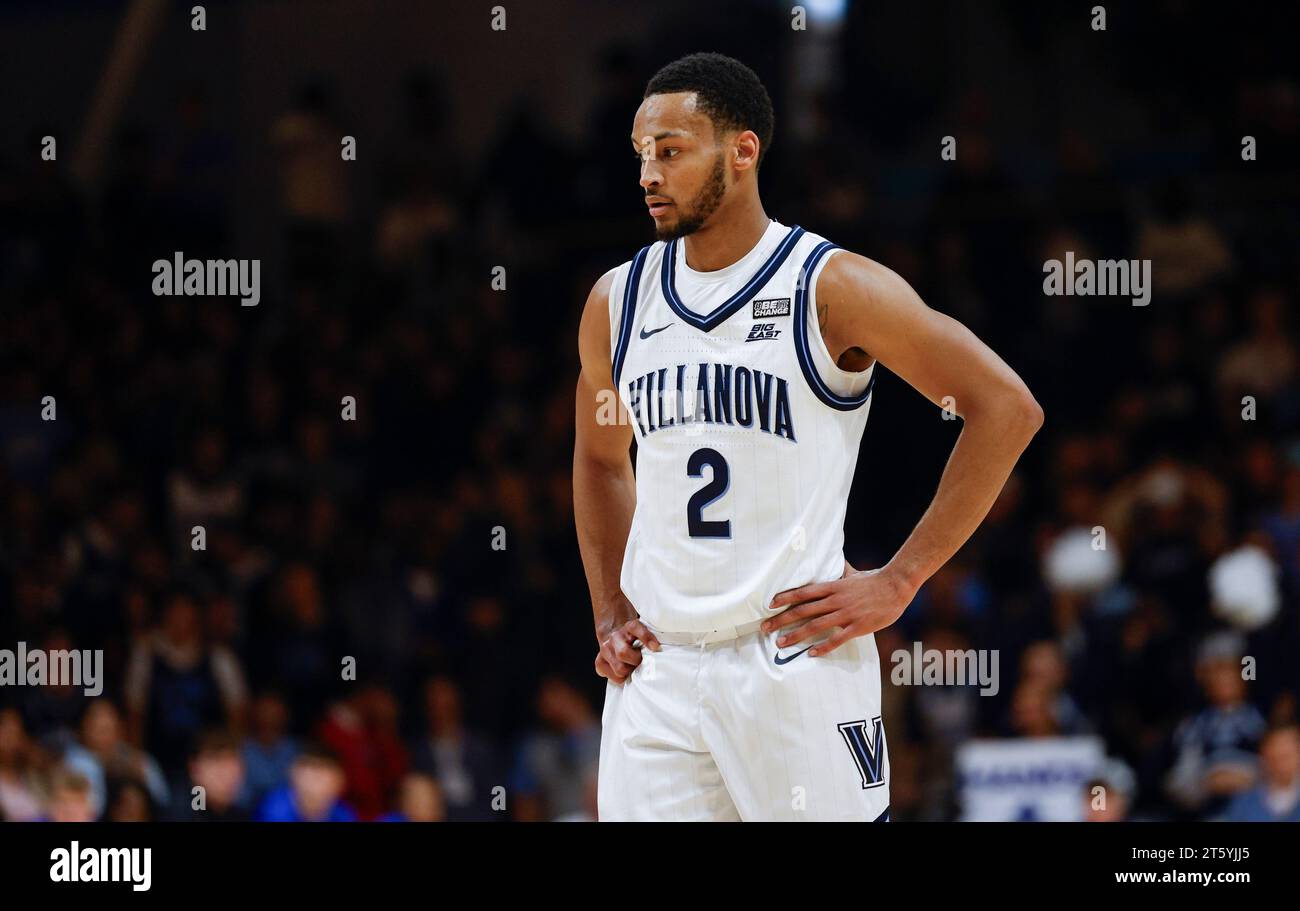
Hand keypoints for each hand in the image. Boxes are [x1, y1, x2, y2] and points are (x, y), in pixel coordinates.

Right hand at [595, 618, 660, 684]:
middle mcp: (615, 636)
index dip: (646, 637)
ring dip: (629, 672)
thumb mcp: (645, 635)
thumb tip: (658, 651)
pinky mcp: (599, 662)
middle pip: (623, 653)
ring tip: (633, 667)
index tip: (655, 647)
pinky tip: (625, 673)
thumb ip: (652, 641)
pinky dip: (621, 679)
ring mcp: (605, 649)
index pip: (635, 628)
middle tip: (642, 662)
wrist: (616, 637)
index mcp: (629, 627)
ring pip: (620, 669)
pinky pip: (613, 677)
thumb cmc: (636, 640)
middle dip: (636, 661)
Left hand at [760, 560, 914, 656]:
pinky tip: (811, 653)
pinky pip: (837, 639)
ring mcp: (846, 613)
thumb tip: (833, 560)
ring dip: (796, 635)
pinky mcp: (858, 626)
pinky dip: (823, 647)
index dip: (785, 598)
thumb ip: (839, 570)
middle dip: (782, 619)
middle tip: (765, 628)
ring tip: (780, 643)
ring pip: (815, 626)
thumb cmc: (874, 579)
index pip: (803, 592)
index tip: (770, 605)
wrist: (896, 586)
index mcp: (833, 586)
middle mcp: (835, 599)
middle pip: (803, 610)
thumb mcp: (853, 573)